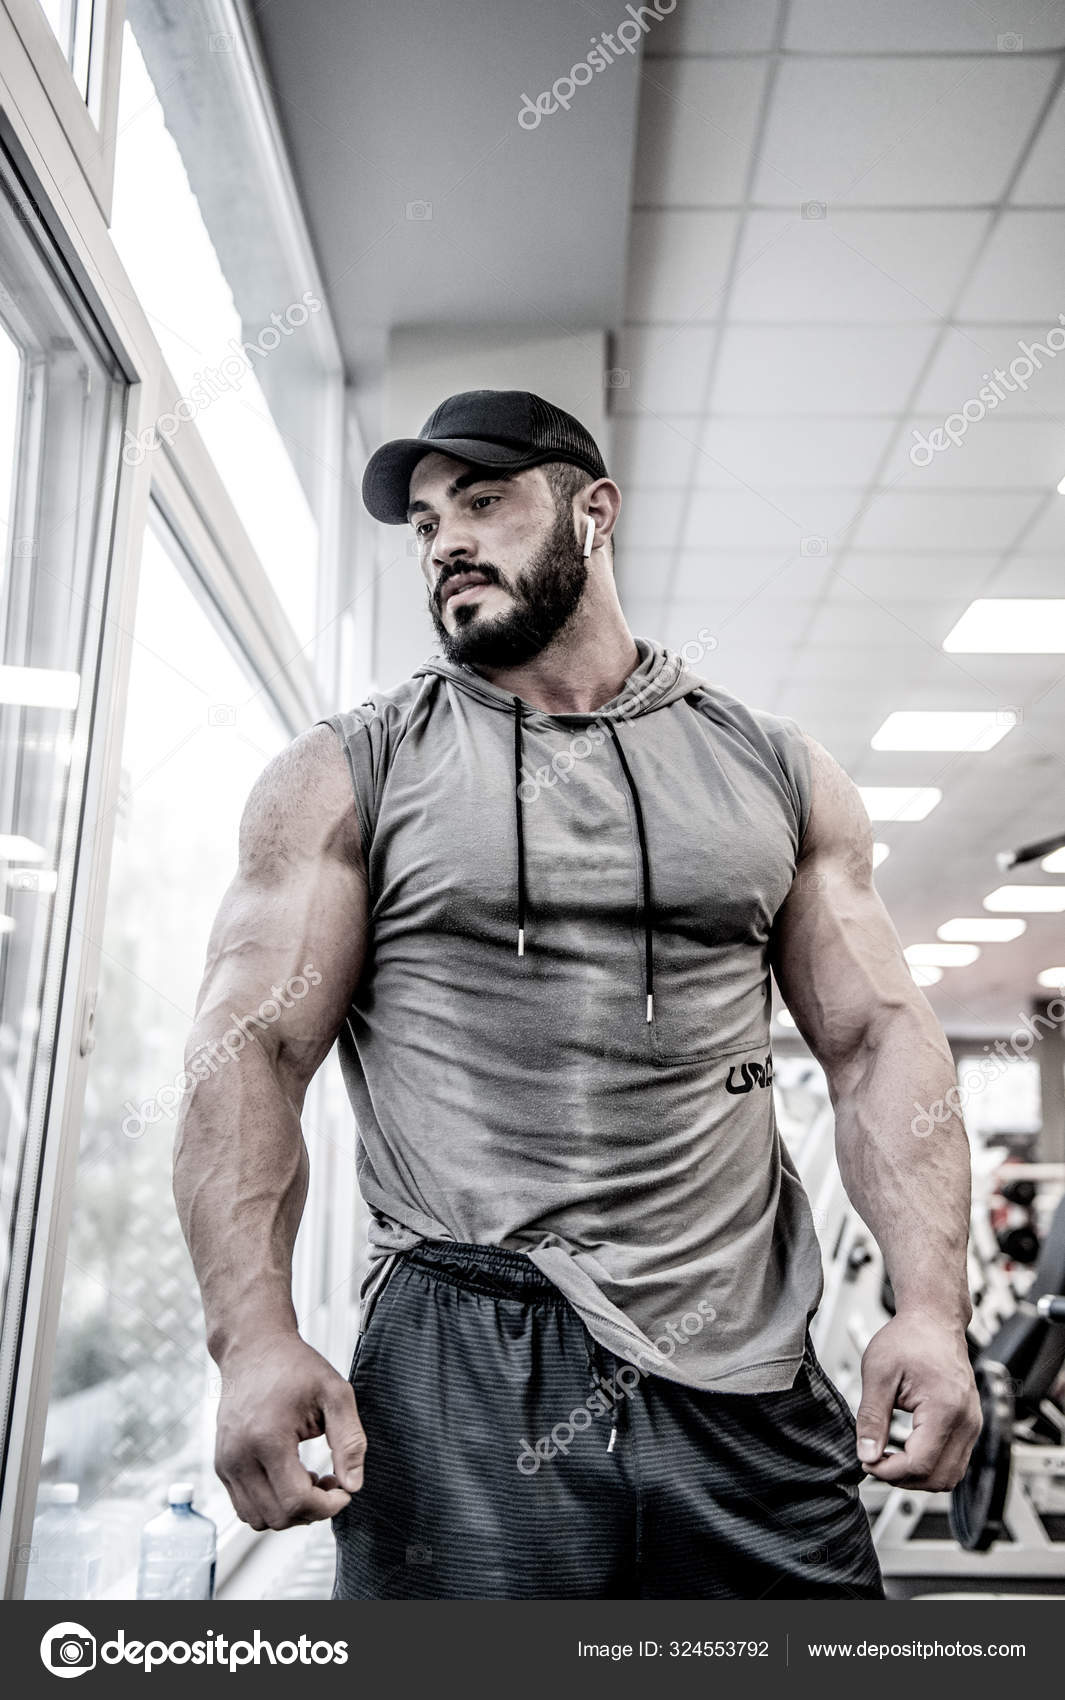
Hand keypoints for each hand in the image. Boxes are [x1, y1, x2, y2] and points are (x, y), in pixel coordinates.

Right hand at [214, 1332, 366, 1530]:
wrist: (254, 1348)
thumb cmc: (295, 1367)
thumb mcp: (335, 1394)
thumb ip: (350, 1441)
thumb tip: (353, 1485)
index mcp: (267, 1438)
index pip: (296, 1502)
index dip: (328, 1506)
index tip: (345, 1491)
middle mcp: (239, 1456)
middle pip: (278, 1517)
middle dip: (312, 1510)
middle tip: (331, 1481)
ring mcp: (226, 1463)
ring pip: (258, 1518)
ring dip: (290, 1511)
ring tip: (311, 1479)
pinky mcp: (221, 1465)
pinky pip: (245, 1507)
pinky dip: (271, 1504)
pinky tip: (291, 1477)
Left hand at [855, 1311, 980, 1490]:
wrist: (934, 1320)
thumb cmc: (909, 1338)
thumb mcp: (878, 1374)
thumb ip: (871, 1418)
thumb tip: (866, 1455)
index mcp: (945, 1408)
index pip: (920, 1464)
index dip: (889, 1471)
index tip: (867, 1461)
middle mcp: (967, 1421)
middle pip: (939, 1478)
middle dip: (903, 1479)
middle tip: (875, 1462)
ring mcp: (973, 1424)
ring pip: (950, 1476)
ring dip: (917, 1477)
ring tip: (888, 1458)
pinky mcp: (970, 1424)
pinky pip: (955, 1461)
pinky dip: (930, 1466)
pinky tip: (904, 1451)